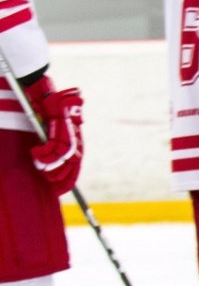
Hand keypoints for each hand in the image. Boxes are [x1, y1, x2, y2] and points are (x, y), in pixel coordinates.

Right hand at [26, 79, 82, 194]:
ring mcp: (71, 138)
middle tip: (39, 169)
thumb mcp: (47, 137)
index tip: (52, 192)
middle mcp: (76, 145)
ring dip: (46, 165)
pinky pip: (55, 150)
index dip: (63, 186)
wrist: (42, 93)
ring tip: (36, 156)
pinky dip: (42, 154)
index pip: (72, 175)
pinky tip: (35, 149)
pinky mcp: (63, 130)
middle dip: (53, 176)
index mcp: (74, 149)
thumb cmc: (43, 115)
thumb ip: (50, 151)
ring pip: (62, 163)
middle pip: (69, 173)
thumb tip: (41, 168)